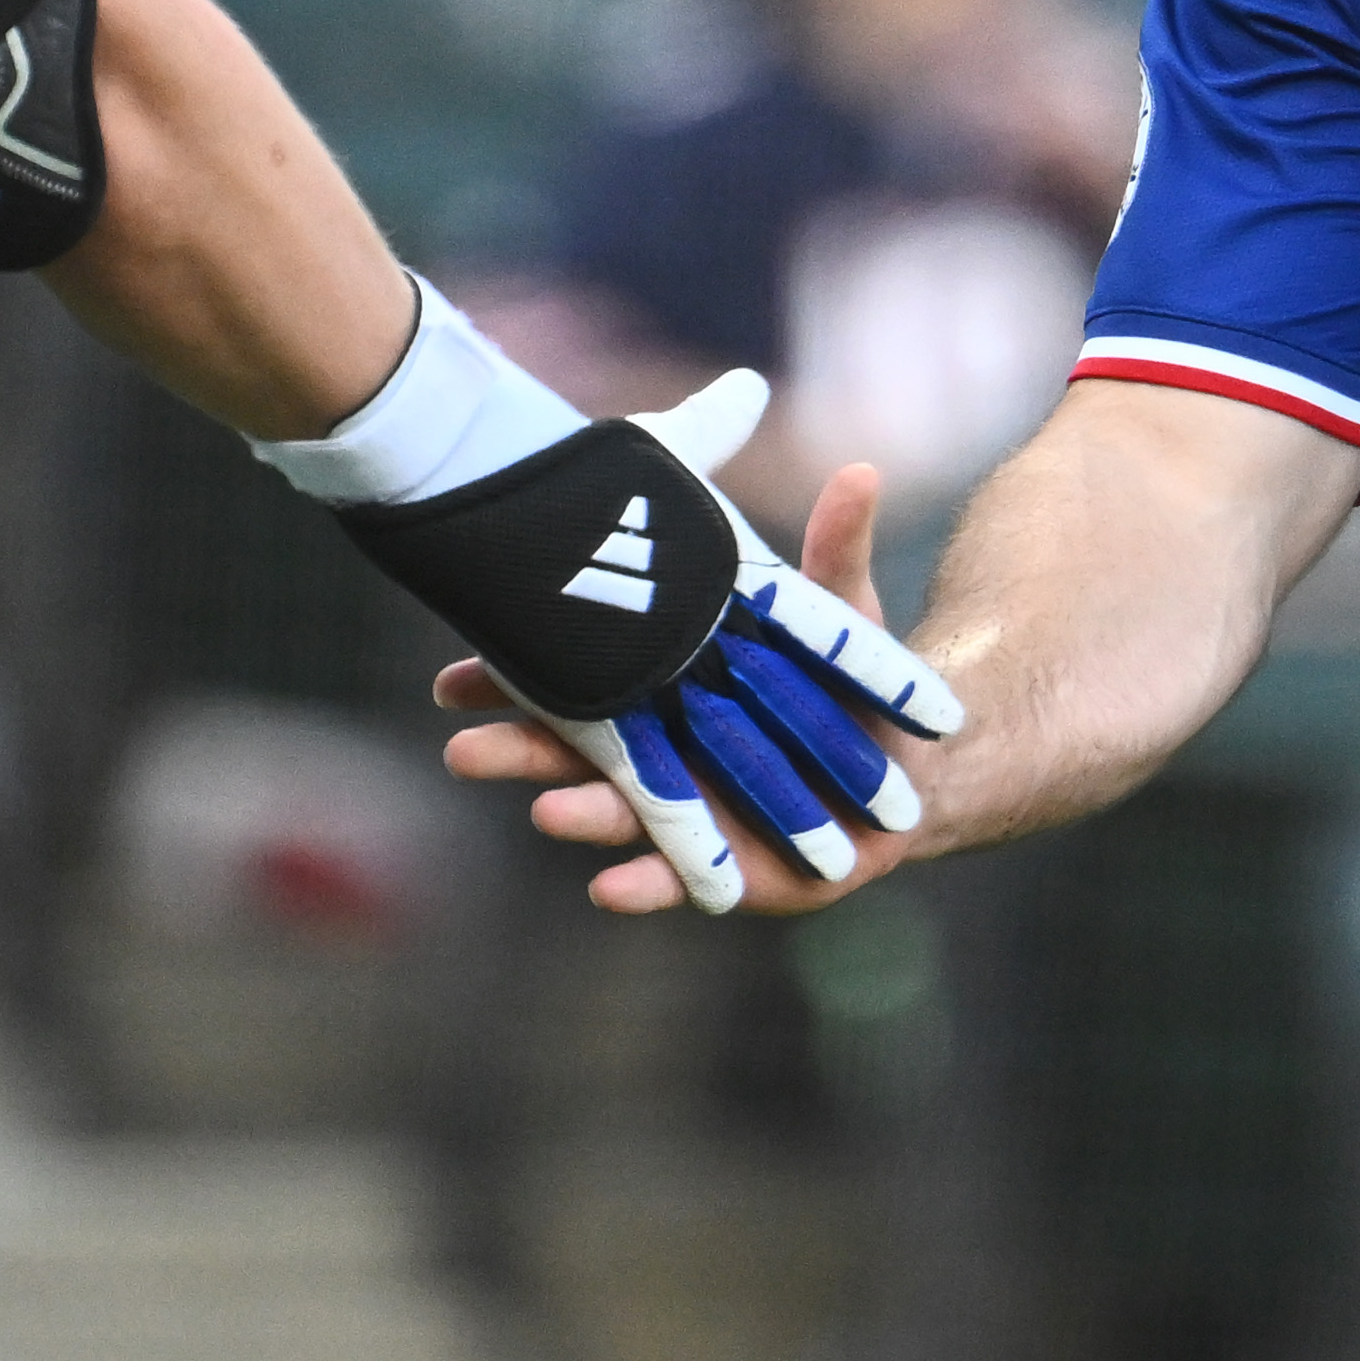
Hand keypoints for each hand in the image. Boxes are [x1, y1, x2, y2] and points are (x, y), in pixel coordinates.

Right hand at [439, 434, 929, 917]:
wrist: (909, 770)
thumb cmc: (851, 681)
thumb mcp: (843, 609)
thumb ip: (835, 551)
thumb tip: (863, 470)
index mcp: (666, 682)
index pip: (577, 678)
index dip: (513, 680)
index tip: (450, 680)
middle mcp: (662, 748)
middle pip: (579, 752)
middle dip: (520, 754)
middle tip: (461, 752)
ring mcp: (689, 809)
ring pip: (620, 813)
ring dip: (580, 816)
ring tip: (544, 813)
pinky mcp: (725, 868)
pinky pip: (679, 878)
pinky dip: (646, 886)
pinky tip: (607, 890)